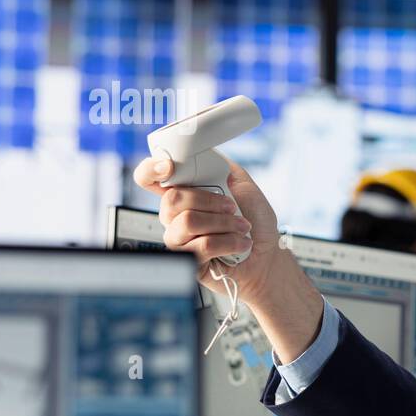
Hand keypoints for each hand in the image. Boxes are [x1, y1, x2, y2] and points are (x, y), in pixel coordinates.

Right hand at [133, 155, 280, 305]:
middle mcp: (175, 216)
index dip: (150, 170)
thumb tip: (200, 153)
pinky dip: (229, 242)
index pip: (148, 178)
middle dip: (210, 201)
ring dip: (224, 223)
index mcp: (184, 193)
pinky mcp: (188, 262)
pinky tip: (240, 243)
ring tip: (243, 228)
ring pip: (188, 222)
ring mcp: (179, 240)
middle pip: (171, 200)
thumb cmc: (255, 220)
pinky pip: (201, 247)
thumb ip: (220, 167)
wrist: (267, 253)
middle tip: (233, 208)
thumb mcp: (242, 184)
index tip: (167, 167)